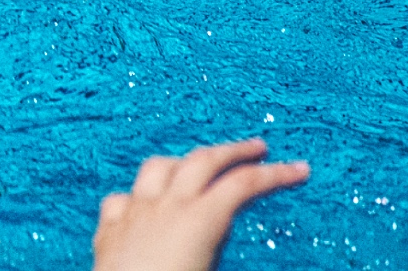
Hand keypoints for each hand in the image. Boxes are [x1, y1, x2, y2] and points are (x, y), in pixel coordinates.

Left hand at [92, 140, 309, 270]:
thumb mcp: (212, 270)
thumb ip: (221, 244)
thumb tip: (225, 229)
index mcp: (199, 221)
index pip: (244, 184)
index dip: (275, 174)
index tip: (298, 169)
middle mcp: (165, 207)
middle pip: (203, 161)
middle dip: (234, 151)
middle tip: (257, 149)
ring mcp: (133, 212)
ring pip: (159, 167)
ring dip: (184, 161)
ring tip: (199, 165)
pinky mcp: (109, 227)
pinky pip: (124, 196)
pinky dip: (141, 193)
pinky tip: (146, 201)